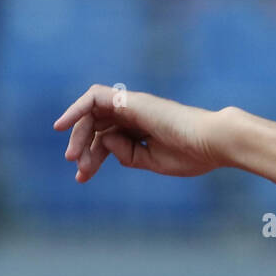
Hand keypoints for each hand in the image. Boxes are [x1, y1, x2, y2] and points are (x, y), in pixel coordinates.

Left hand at [53, 84, 225, 181]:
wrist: (213, 142)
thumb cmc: (192, 154)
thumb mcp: (152, 161)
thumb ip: (127, 154)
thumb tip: (102, 143)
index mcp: (144, 129)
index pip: (108, 138)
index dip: (93, 157)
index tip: (82, 178)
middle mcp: (136, 114)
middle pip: (97, 127)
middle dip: (84, 149)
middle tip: (80, 173)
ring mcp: (133, 105)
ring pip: (93, 114)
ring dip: (79, 136)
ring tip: (74, 158)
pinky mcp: (130, 100)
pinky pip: (94, 96)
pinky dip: (76, 108)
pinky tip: (62, 126)